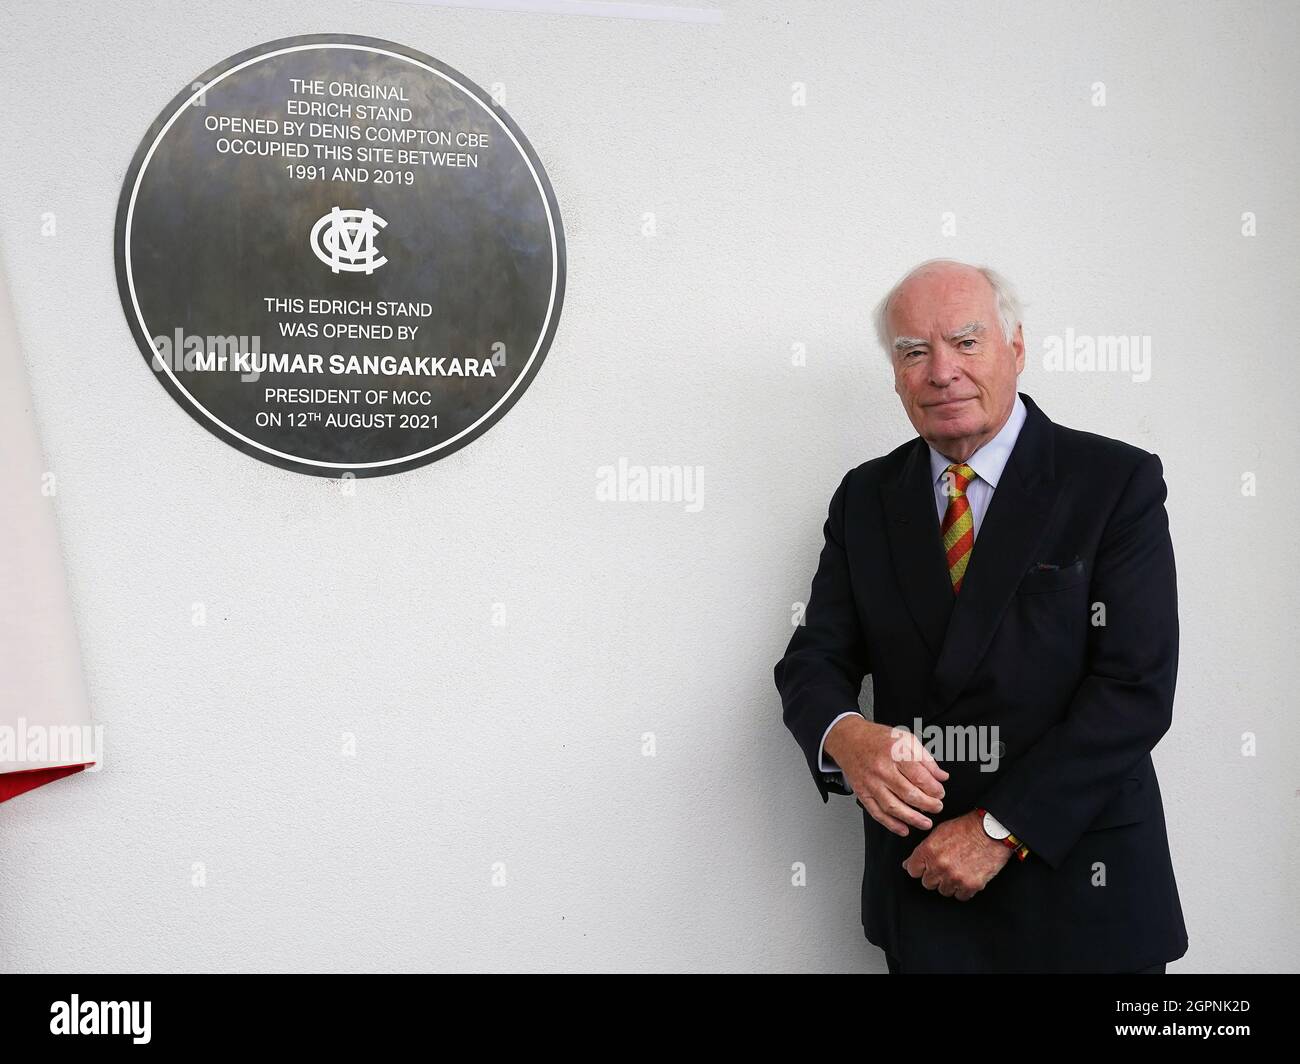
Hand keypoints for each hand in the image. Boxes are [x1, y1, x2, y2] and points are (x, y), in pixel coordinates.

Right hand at [824, 716, 947, 835]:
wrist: (849, 739)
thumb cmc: (878, 739)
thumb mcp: (906, 740)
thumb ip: (926, 759)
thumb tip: (941, 777)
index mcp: (895, 753)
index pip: (920, 777)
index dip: (935, 789)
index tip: (940, 793)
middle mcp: (882, 769)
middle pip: (909, 794)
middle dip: (928, 805)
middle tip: (937, 807)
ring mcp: (871, 782)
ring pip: (893, 807)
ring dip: (912, 819)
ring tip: (926, 823)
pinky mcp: (862, 792)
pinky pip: (877, 812)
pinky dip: (891, 824)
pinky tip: (903, 828)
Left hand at [902, 809, 1011, 900]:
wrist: (992, 831)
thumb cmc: (967, 828)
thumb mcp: (939, 832)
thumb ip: (923, 849)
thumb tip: (908, 864)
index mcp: (929, 851)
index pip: (912, 870)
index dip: (919, 868)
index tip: (924, 867)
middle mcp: (939, 866)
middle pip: (927, 883)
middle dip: (935, 876)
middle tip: (946, 866)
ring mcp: (955, 877)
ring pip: (944, 891)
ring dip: (949, 883)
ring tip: (958, 869)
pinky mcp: (970, 885)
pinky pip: (961, 896)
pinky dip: (964, 889)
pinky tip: (968, 876)